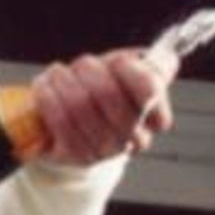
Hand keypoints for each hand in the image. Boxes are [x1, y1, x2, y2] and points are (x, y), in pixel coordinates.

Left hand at [32, 47, 177, 164]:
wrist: (71, 132)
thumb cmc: (99, 96)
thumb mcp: (124, 75)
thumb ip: (147, 66)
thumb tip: (168, 58)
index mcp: (154, 114)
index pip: (148, 87)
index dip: (127, 68)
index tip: (116, 62)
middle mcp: (133, 137)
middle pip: (107, 92)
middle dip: (88, 69)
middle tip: (81, 65)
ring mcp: (105, 150)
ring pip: (79, 104)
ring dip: (62, 80)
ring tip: (58, 75)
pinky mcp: (76, 156)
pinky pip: (60, 120)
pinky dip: (48, 96)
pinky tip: (46, 88)